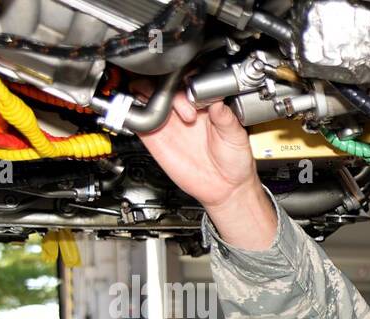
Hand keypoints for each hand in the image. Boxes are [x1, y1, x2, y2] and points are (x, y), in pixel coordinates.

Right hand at [135, 88, 276, 249]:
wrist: (226, 188)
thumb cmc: (235, 161)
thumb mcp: (236, 135)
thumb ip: (226, 116)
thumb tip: (217, 96)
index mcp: (202, 103)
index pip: (186, 79)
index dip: (186, 80)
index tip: (194, 92)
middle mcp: (182, 109)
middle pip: (162, 82)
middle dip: (170, 89)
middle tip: (188, 111)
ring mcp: (168, 122)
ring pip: (146, 94)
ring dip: (148, 92)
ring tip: (166, 109)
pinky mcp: (154, 137)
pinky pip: (137, 119)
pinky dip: (133, 111)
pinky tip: (147, 115)